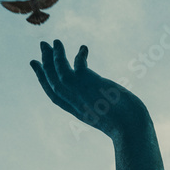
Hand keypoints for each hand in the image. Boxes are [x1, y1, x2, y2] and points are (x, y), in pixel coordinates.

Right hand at [31, 40, 146, 138]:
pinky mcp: (88, 84)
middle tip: (42, 45)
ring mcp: (80, 94)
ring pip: (59, 73)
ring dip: (54, 55)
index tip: (38, 67)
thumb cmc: (128, 127)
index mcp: (78, 113)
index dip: (44, 81)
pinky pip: (77, 66)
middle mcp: (75, 104)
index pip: (55, 96)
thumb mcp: (113, 118)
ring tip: (55, 41)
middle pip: (53, 82)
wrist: (131, 129)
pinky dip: (79, 56)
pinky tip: (84, 48)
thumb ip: (108, 109)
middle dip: (44, 63)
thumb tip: (117, 102)